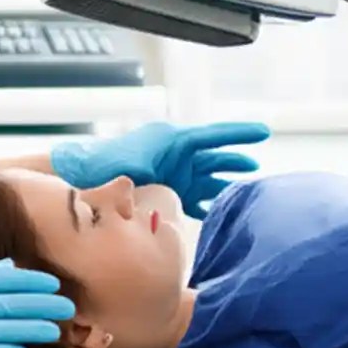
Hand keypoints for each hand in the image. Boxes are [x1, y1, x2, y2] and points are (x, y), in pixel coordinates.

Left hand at [51, 122, 269, 218]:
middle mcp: (176, 157)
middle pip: (214, 159)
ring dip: (226, 185)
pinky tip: (223, 215)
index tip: (264, 131)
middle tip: (255, 166)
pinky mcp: (166, 193)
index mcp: (172, 142)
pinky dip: (209, 206)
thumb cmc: (106, 166)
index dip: (238, 134)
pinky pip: (194, 199)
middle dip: (235, 161)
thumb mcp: (132, 164)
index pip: (212, 136)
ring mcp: (172, 175)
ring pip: (207, 180)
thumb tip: (167, 182)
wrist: (83, 180)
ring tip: (248, 190)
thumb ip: (153, 170)